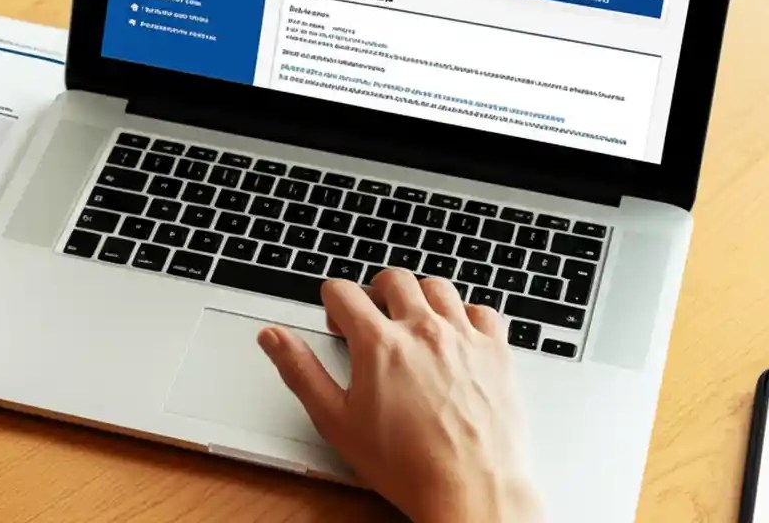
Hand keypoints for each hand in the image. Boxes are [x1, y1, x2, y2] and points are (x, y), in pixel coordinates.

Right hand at [258, 270, 543, 522]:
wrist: (470, 489)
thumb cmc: (406, 465)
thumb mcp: (336, 421)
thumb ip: (300, 371)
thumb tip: (273, 337)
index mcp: (378, 343)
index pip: (343, 292)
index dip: (332, 301)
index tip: (336, 316)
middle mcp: (422, 329)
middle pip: (394, 279)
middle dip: (375, 291)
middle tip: (372, 317)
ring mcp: (463, 336)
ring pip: (438, 287)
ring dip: (420, 297)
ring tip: (413, 321)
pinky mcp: (495, 350)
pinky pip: (482, 311)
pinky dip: (466, 315)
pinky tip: (457, 335)